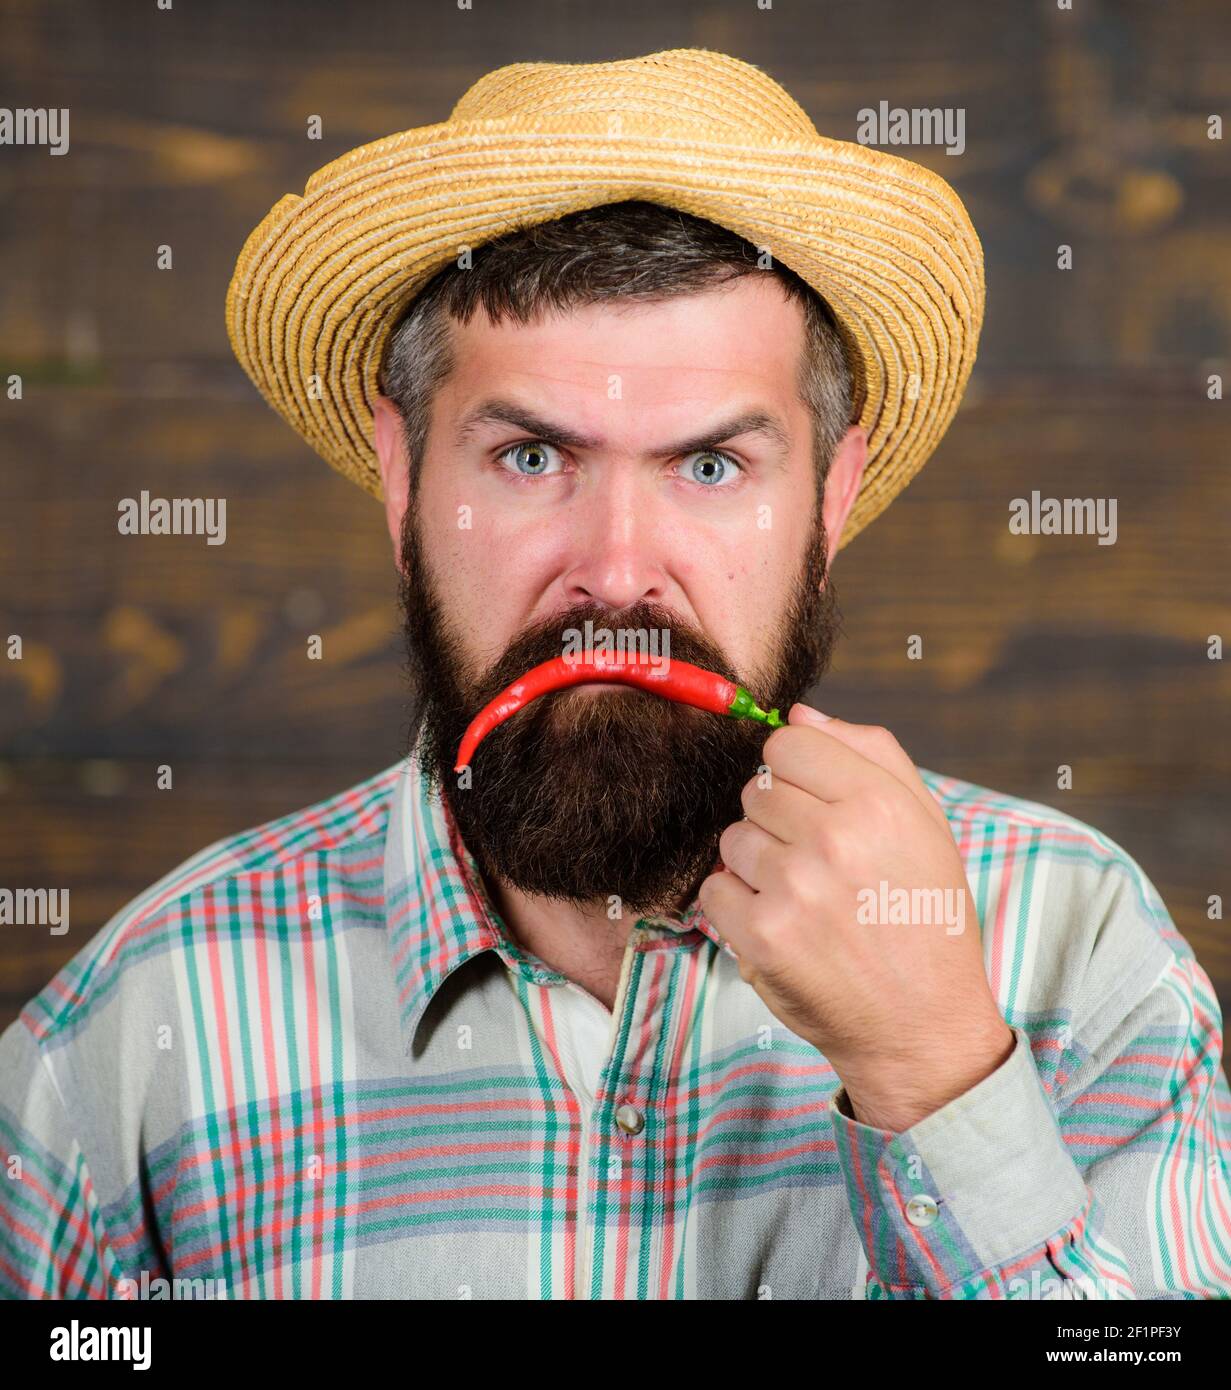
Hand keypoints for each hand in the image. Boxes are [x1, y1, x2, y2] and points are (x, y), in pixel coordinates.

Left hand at [698, 703, 1013, 1131]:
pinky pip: (713, 890)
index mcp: (878, 803)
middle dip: (777, 820)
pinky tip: (780, 925)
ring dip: (756, 864)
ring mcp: (793, 889)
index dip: (794, 771)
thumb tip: (800, 713)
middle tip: (818, 863)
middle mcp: (835, 839)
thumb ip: (870, 754)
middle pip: (756, 790)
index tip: (813, 802)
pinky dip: (736, 907)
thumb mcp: (926, 825)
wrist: (922, 1027)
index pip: (787, 743)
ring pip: (732, 839)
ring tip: (804, 898)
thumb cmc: (924, 917)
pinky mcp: (760, 936)